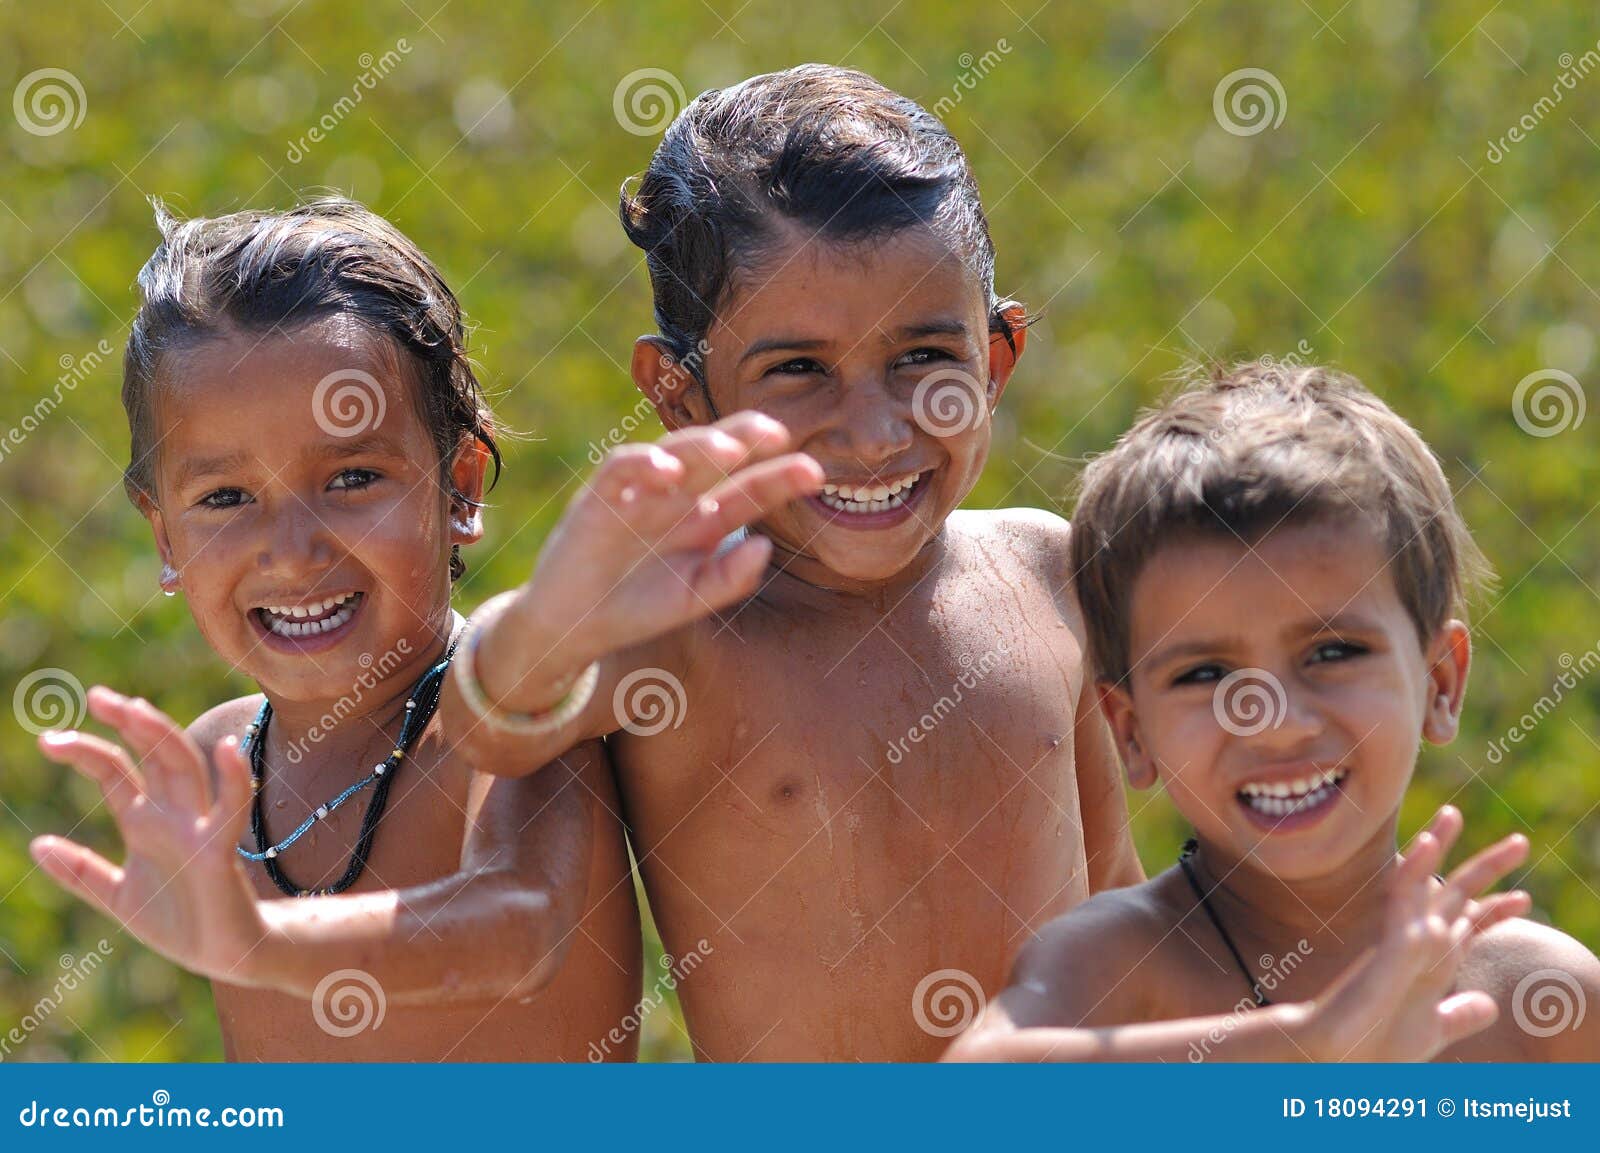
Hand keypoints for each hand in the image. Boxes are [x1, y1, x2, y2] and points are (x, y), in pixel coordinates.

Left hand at [30, 687, 268, 984]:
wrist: (225, 956)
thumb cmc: (179, 922)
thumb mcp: (119, 897)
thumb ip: (82, 872)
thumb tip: (38, 844)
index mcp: (146, 822)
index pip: (114, 772)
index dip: (86, 751)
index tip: (49, 739)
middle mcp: (173, 815)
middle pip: (153, 755)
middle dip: (130, 724)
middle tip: (98, 696)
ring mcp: (199, 829)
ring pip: (185, 768)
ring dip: (163, 737)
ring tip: (137, 710)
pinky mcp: (221, 853)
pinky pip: (230, 810)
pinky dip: (233, 779)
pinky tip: (227, 749)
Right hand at [479, 412, 821, 702]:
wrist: (573, 628)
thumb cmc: (636, 608)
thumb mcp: (692, 600)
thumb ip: (730, 579)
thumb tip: (766, 548)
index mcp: (705, 519)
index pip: (750, 490)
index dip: (780, 478)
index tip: (815, 473)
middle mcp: (678, 498)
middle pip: (718, 457)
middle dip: (748, 440)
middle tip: (780, 433)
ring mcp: (640, 493)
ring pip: (674, 453)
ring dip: (701, 446)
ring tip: (732, 448)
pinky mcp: (599, 498)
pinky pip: (620, 469)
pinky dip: (642, 465)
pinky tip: (668, 470)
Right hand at [1303, 806, 1529, 1060]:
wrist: (1330, 1058)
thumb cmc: (1371, 1047)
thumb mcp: (1429, 1031)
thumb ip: (1458, 1016)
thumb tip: (1488, 1005)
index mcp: (1427, 964)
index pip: (1466, 926)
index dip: (1494, 911)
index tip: (1522, 899)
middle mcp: (1415, 945)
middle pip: (1455, 896)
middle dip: (1486, 868)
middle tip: (1520, 843)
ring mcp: (1401, 941)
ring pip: (1426, 885)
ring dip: (1438, 847)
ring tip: (1452, 814)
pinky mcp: (1388, 946)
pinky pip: (1403, 901)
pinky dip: (1415, 871)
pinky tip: (1427, 846)